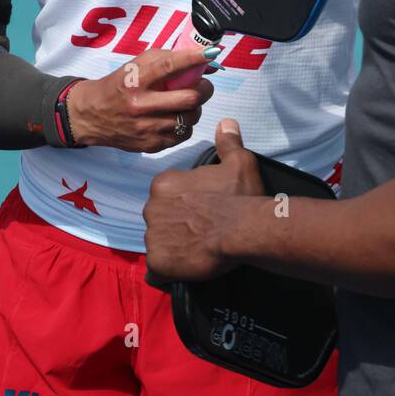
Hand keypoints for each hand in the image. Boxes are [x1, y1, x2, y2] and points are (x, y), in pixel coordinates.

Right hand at [66, 45, 216, 151]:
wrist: (91, 115)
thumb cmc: (119, 86)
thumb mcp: (136, 66)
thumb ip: (167, 59)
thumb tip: (204, 62)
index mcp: (135, 80)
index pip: (169, 66)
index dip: (194, 59)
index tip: (211, 53)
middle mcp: (140, 105)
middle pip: (189, 98)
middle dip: (203, 89)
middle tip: (202, 86)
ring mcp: (146, 128)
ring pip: (190, 118)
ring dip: (195, 108)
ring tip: (186, 103)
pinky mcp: (150, 145)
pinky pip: (183, 135)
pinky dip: (185, 125)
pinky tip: (175, 118)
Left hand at [143, 119, 263, 282]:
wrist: (243, 230)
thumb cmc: (239, 196)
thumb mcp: (238, 163)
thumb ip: (228, 142)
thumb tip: (226, 122)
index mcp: (163, 184)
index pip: (166, 198)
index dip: (183, 207)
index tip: (201, 212)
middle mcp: (151, 208)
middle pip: (159, 221)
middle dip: (175, 228)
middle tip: (200, 233)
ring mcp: (152, 236)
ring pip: (158, 245)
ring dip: (172, 249)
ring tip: (197, 253)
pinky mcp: (157, 262)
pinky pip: (156, 271)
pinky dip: (167, 272)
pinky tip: (185, 270)